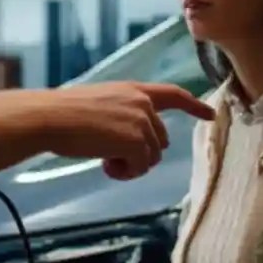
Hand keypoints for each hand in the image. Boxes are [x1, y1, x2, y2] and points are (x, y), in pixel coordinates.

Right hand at [39, 82, 212, 180]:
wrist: (52, 117)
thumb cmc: (64, 112)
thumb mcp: (99, 103)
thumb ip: (121, 113)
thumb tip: (126, 140)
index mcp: (133, 90)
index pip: (173, 94)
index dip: (194, 105)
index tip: (211, 114)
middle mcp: (143, 103)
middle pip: (160, 139)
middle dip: (140, 153)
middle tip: (110, 157)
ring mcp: (141, 122)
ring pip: (151, 157)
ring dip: (130, 164)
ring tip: (104, 160)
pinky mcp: (136, 141)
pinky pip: (141, 167)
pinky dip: (125, 172)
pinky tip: (105, 165)